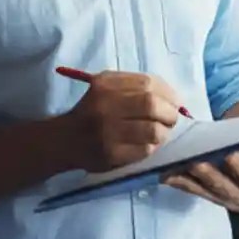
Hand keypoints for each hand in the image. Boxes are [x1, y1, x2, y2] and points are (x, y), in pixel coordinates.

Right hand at [58, 71, 182, 171]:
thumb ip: (136, 86)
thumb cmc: (93, 110)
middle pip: (152, 105)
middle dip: (169, 113)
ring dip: (164, 132)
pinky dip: (153, 146)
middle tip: (172, 119)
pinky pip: (145, 149)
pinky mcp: (111, 154)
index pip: (148, 84)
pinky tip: (149, 144)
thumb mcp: (107, 88)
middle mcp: (105, 106)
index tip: (174, 101)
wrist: (64, 139)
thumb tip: (173, 97)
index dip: (168, 93)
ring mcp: (107, 132)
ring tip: (162, 132)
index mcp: (105, 85)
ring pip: (153, 130)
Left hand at [162, 133, 238, 212]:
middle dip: (207, 174)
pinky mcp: (214, 199)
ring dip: (188, 180)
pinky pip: (195, 193)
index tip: (228, 153)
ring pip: (206, 192)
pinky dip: (181, 184)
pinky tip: (166, 173)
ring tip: (173, 167)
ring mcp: (228, 202)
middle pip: (225, 188)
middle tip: (193, 159)